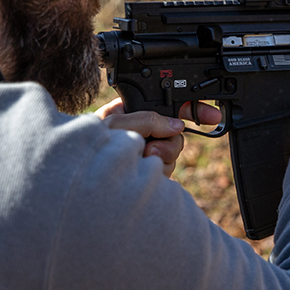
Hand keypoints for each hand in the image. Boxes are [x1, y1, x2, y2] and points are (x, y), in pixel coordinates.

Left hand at [96, 98, 222, 177]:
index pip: (169, 103)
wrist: (77, 185)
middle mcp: (141, 130)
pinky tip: (139, 175)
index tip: (212, 116)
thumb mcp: (114, 125)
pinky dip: (156, 174)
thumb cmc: (85, 148)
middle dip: (169, 144)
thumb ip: (146, 120)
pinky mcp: (146, 171)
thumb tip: (175, 125)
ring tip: (137, 163)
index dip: (192, 108)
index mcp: (133, 110)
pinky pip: (165, 172)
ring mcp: (144, 151)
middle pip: (176, 133)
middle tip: (152, 151)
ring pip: (172, 154)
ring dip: (160, 161)